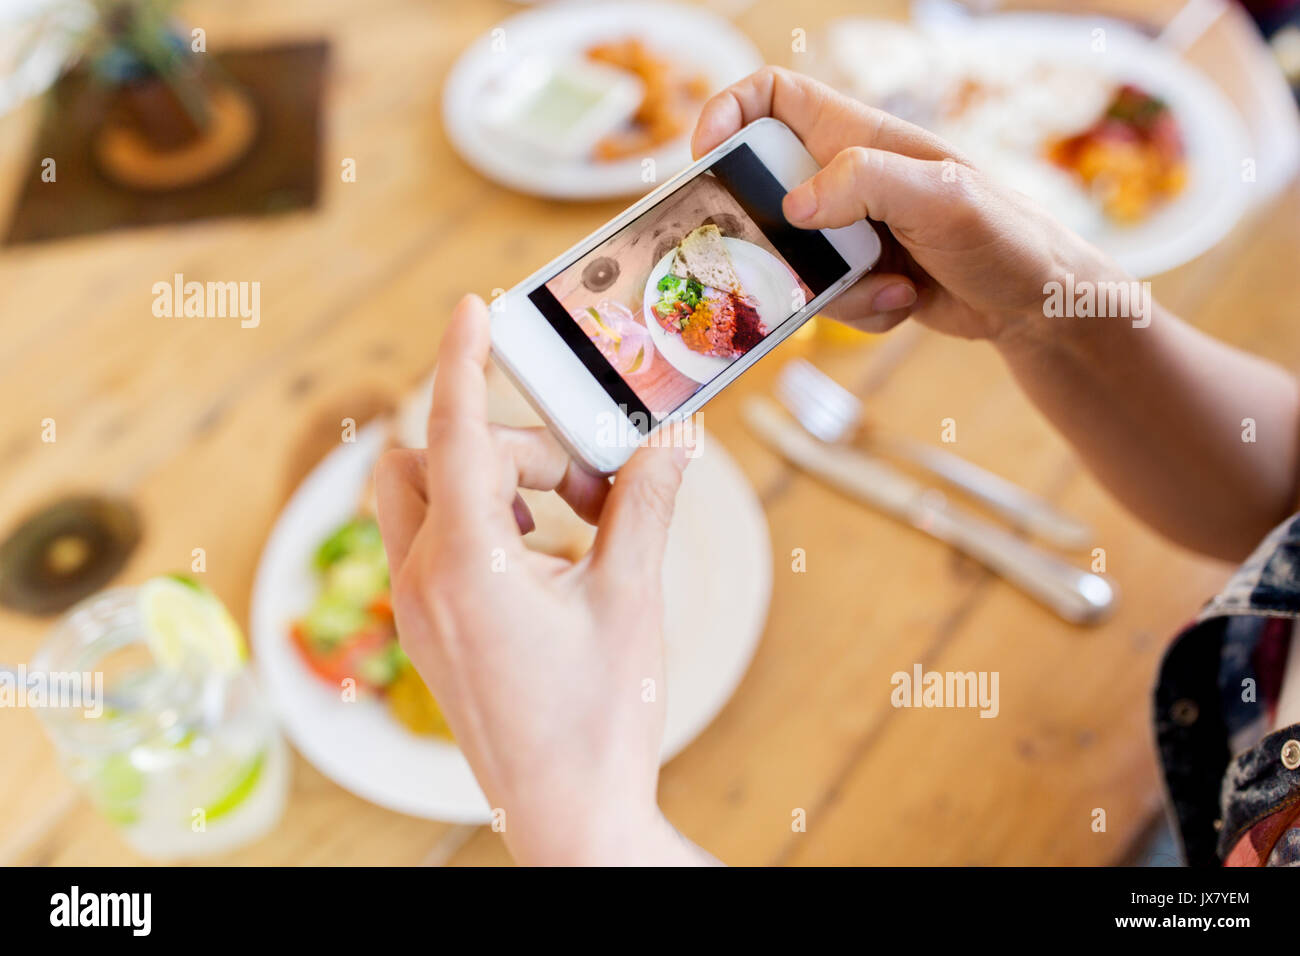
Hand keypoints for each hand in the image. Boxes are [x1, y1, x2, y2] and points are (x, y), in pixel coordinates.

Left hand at [374, 295, 709, 865]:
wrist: (570, 817)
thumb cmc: (598, 720)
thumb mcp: (632, 598)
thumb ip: (647, 505)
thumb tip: (676, 439)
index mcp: (468, 564)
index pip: (454, 432)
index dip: (464, 359)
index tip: (472, 307)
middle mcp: (424, 580)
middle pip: (441, 459)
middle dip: (518, 445)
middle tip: (594, 481)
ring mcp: (418, 610)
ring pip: (425, 500)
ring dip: (495, 483)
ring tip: (573, 519)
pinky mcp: (428, 632)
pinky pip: (435, 543)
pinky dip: (484, 523)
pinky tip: (548, 558)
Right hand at [692, 67, 1124, 341]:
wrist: (1038, 304)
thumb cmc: (1006, 234)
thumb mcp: (942, 197)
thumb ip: (866, 184)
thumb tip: (795, 205)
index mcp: (858, 138)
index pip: (772, 97)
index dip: (729, 113)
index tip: (706, 156)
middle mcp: (845, 179)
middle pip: (765, 191)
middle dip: (769, 234)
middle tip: (781, 261)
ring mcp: (849, 231)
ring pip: (791, 259)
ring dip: (831, 287)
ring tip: (891, 285)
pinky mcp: (858, 277)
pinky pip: (824, 298)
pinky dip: (861, 310)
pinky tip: (907, 299)